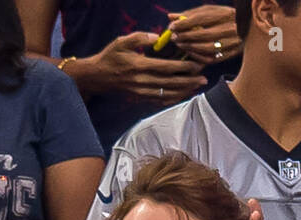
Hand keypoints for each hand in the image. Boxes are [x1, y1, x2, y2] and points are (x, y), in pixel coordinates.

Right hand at [81, 31, 206, 102]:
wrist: (97, 77)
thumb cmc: (110, 57)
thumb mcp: (122, 42)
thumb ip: (140, 38)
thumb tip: (157, 36)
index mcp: (138, 66)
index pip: (165, 67)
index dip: (182, 67)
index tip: (195, 64)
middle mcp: (141, 81)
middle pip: (169, 83)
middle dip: (188, 81)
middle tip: (203, 78)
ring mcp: (140, 92)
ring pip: (166, 94)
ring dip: (184, 91)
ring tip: (197, 86)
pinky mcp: (140, 98)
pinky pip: (159, 101)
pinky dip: (173, 98)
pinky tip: (183, 94)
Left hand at [168, 6, 241, 65]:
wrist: (250, 29)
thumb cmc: (224, 18)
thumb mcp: (210, 11)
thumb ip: (190, 14)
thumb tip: (171, 17)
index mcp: (226, 13)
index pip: (201, 18)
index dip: (184, 23)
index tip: (172, 26)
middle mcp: (231, 27)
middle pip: (203, 34)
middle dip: (185, 36)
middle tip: (174, 37)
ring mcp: (233, 42)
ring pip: (207, 48)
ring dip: (190, 47)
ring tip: (180, 44)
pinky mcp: (232, 54)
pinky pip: (212, 58)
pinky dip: (198, 56)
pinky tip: (190, 52)